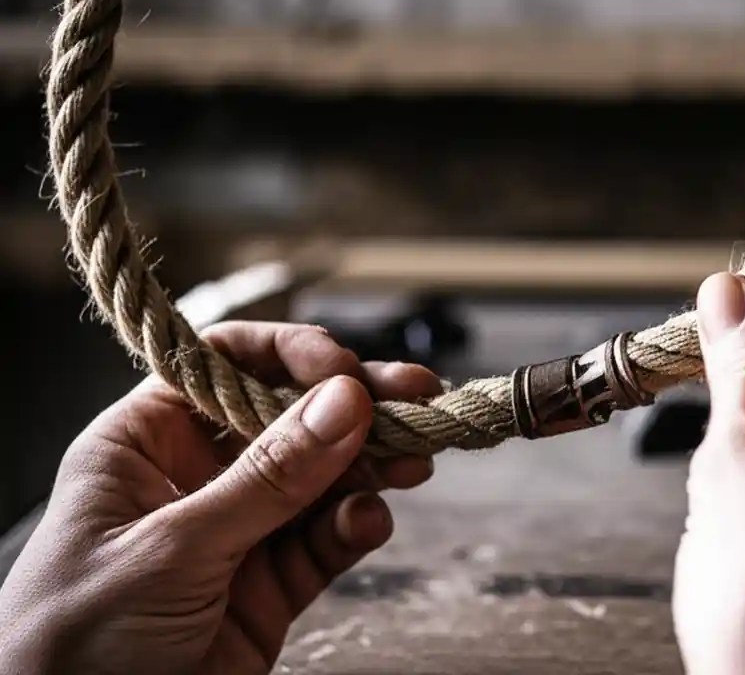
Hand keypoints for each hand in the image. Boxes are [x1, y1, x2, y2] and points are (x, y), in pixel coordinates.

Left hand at [0, 322, 440, 674]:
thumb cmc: (71, 642)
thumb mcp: (171, 549)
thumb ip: (267, 479)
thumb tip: (343, 403)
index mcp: (144, 444)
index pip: (225, 366)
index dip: (290, 358)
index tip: (346, 372)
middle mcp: (195, 478)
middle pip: (290, 417)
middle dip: (356, 406)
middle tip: (418, 395)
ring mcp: (239, 533)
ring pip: (323, 478)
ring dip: (372, 465)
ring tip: (413, 460)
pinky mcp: (272, 587)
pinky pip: (328, 540)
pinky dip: (357, 527)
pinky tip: (368, 522)